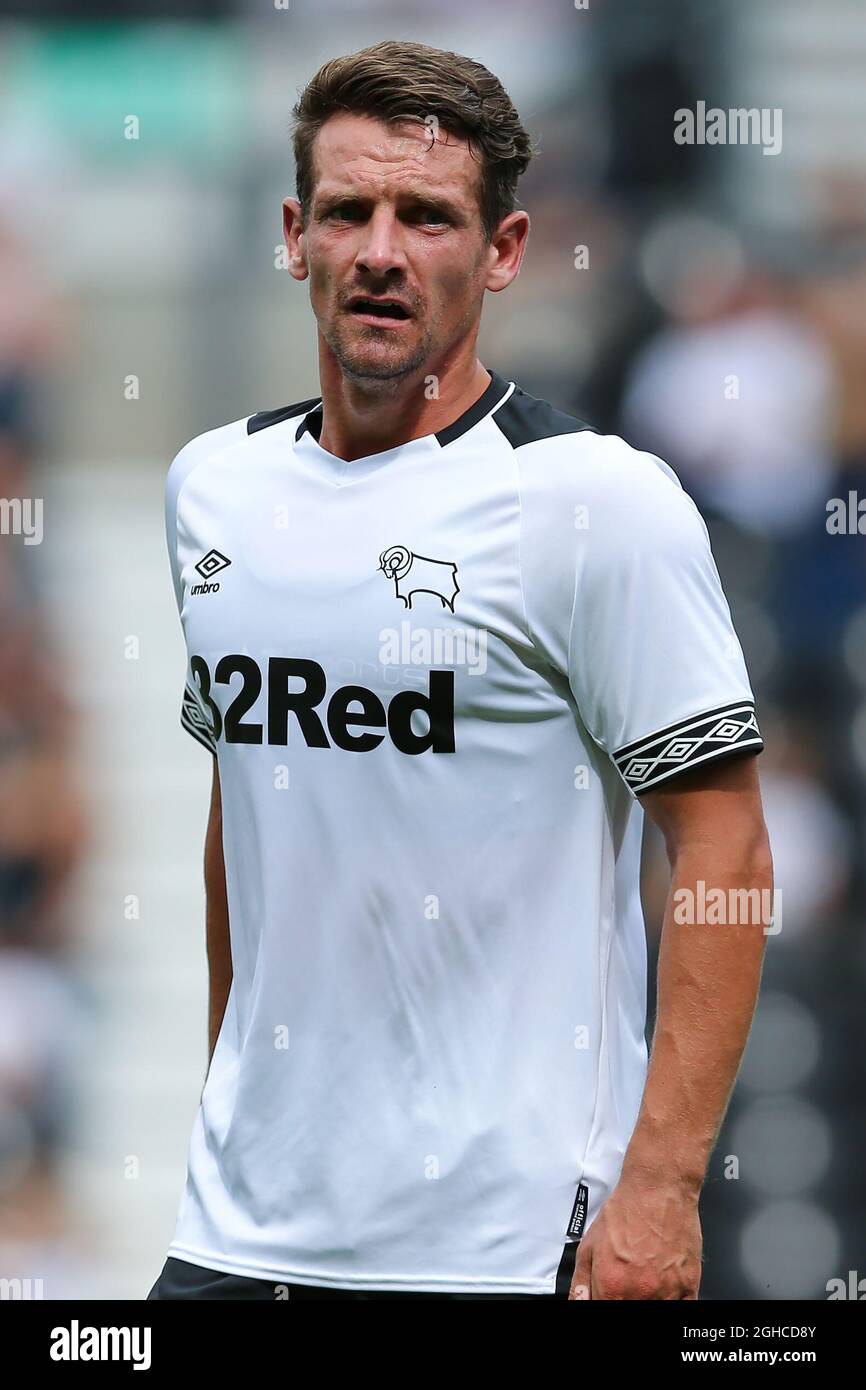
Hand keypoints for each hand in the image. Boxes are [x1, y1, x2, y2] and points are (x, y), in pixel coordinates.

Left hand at [569, 1177, 701, 1299]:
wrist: (658, 1190)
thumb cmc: (626, 1211)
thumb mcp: (589, 1245)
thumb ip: (581, 1283)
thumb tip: (580, 1303)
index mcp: (612, 1286)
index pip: (605, 1312)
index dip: (606, 1301)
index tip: (609, 1295)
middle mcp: (640, 1293)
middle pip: (630, 1311)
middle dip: (625, 1298)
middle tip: (627, 1282)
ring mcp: (667, 1292)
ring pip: (657, 1311)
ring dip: (649, 1299)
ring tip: (645, 1279)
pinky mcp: (689, 1286)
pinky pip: (683, 1309)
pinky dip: (672, 1302)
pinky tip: (663, 1288)